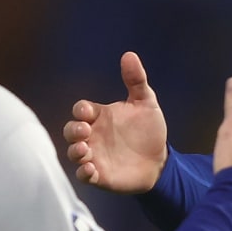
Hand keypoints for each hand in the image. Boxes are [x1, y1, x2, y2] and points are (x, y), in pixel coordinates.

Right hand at [64, 52, 168, 192]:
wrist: (160, 161)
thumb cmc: (149, 131)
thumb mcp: (146, 103)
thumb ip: (136, 80)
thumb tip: (129, 55)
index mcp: (100, 116)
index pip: (81, 110)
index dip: (81, 111)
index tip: (89, 113)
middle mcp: (93, 136)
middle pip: (71, 130)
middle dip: (73, 130)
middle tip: (85, 131)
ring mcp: (94, 155)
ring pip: (73, 153)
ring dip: (74, 151)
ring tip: (84, 150)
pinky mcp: (99, 175)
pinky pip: (83, 175)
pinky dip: (83, 173)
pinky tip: (91, 169)